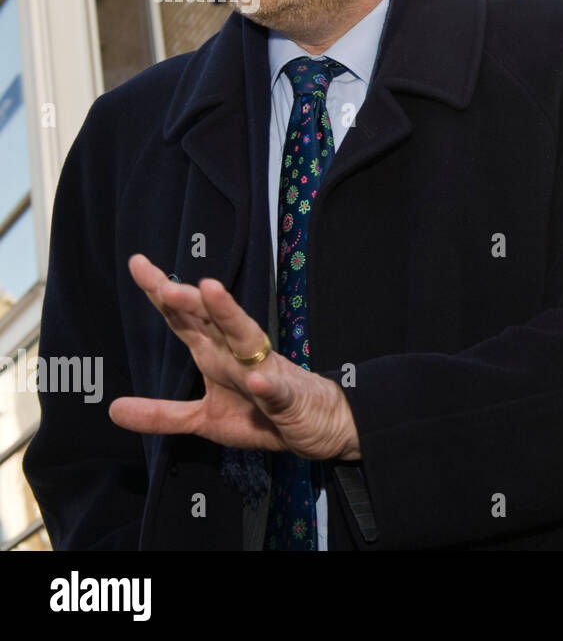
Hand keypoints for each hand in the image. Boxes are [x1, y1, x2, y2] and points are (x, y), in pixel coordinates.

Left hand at [109, 253, 360, 460]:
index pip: (185, 320)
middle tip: (165, 284)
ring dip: (228, 315)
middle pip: (211, 320)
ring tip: (209, 291)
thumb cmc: (264, 416)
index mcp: (216, 356)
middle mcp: (239, 355)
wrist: (322, 426)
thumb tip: (113, 410)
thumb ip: (162, 414)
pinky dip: (268, 386)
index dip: (161, 294)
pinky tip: (257, 380)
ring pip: (246, 338)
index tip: (138, 263)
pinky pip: (277, 391)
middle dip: (190, 301)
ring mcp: (266, 373)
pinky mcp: (289, 399)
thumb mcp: (205, 420)